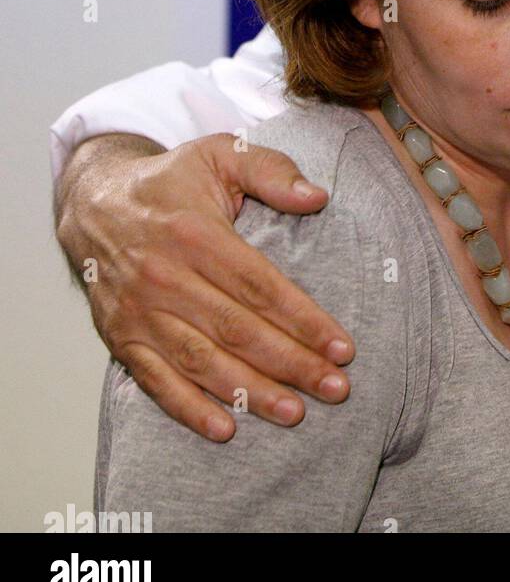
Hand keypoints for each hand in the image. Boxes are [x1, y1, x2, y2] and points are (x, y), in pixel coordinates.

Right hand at [55, 132, 355, 441]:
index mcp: (194, 233)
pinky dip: (188, 409)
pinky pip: (156, 380)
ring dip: (250, 392)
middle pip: (237, 330)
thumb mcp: (219, 154)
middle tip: (335, 388)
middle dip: (291, 364)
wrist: (95, 201)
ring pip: (201, 361)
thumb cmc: (170, 180)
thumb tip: (317, 197)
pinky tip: (225, 428)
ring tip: (294, 412)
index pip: (259, 287)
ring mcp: (139, 311)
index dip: (303, 320)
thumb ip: (271, 170)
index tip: (342, 347)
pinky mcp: (121, 336)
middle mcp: (164, 276)